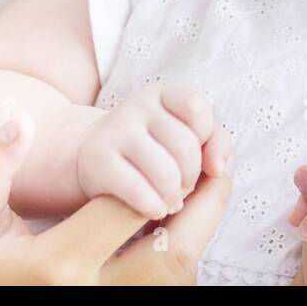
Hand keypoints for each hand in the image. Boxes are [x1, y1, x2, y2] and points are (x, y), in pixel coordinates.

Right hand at [0, 112, 230, 284]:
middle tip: (220, 163)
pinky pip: (165, 287)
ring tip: (210, 185)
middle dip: (203, 205)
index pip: (125, 211)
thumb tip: (17, 122)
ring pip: (175, 276)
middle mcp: (90, 296)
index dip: (156, 176)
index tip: (173, 147)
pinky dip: (182, 254)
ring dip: (199, 231)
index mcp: (56, 266)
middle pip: (170, 253)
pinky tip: (183, 221)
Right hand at [76, 84, 232, 219]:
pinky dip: (153, 206)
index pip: (198, 108)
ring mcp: (116, 130)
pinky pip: (138, 189)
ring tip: (170, 200)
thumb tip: (218, 169)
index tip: (201, 159)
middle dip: (191, 176)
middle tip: (183, 187)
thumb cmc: (149, 146)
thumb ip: (214, 142)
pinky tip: (154, 210)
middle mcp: (138, 106)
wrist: (87, 153)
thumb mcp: (182, 134)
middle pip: (186, 147)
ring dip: (174, 195)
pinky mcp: (98, 160)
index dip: (206, 140)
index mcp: (162, 96)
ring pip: (165, 172)